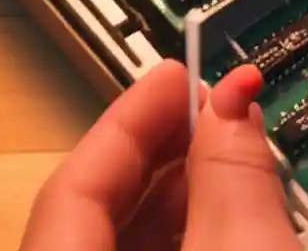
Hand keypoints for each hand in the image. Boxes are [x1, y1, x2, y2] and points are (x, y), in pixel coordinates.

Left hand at [20, 61, 299, 250]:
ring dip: (180, 196)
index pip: (73, 182)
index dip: (132, 119)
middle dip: (161, 153)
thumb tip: (228, 106)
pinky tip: (228, 218)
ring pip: (122, 245)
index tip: (179, 73)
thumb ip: (232, 177)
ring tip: (234, 159)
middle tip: (215, 110)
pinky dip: (188, 238)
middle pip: (94, 209)